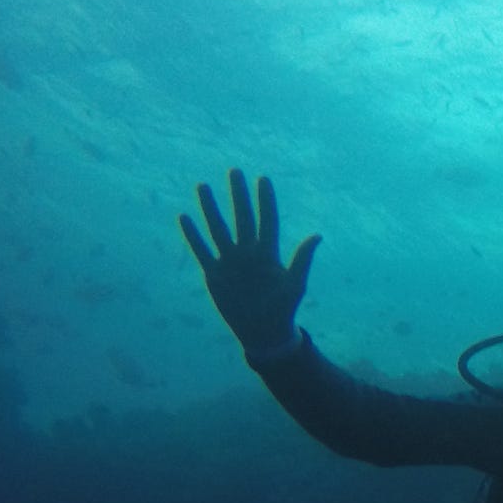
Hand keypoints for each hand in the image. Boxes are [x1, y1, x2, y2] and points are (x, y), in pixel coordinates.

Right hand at [180, 169, 320, 355]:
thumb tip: (317, 235)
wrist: (262, 331)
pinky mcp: (214, 274)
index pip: (267, 220)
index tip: (264, 179)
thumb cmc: (283, 308)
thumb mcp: (295, 284)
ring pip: (218, 228)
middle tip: (235, 171)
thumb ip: (302, 259)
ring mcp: (229, 262)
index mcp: (268, 253)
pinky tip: (185, 217)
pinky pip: (201, 250)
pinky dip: (193, 235)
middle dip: (238, 196)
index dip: (265, 201)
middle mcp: (248, 253)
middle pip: (241, 218)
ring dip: (210, 208)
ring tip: (203, 186)